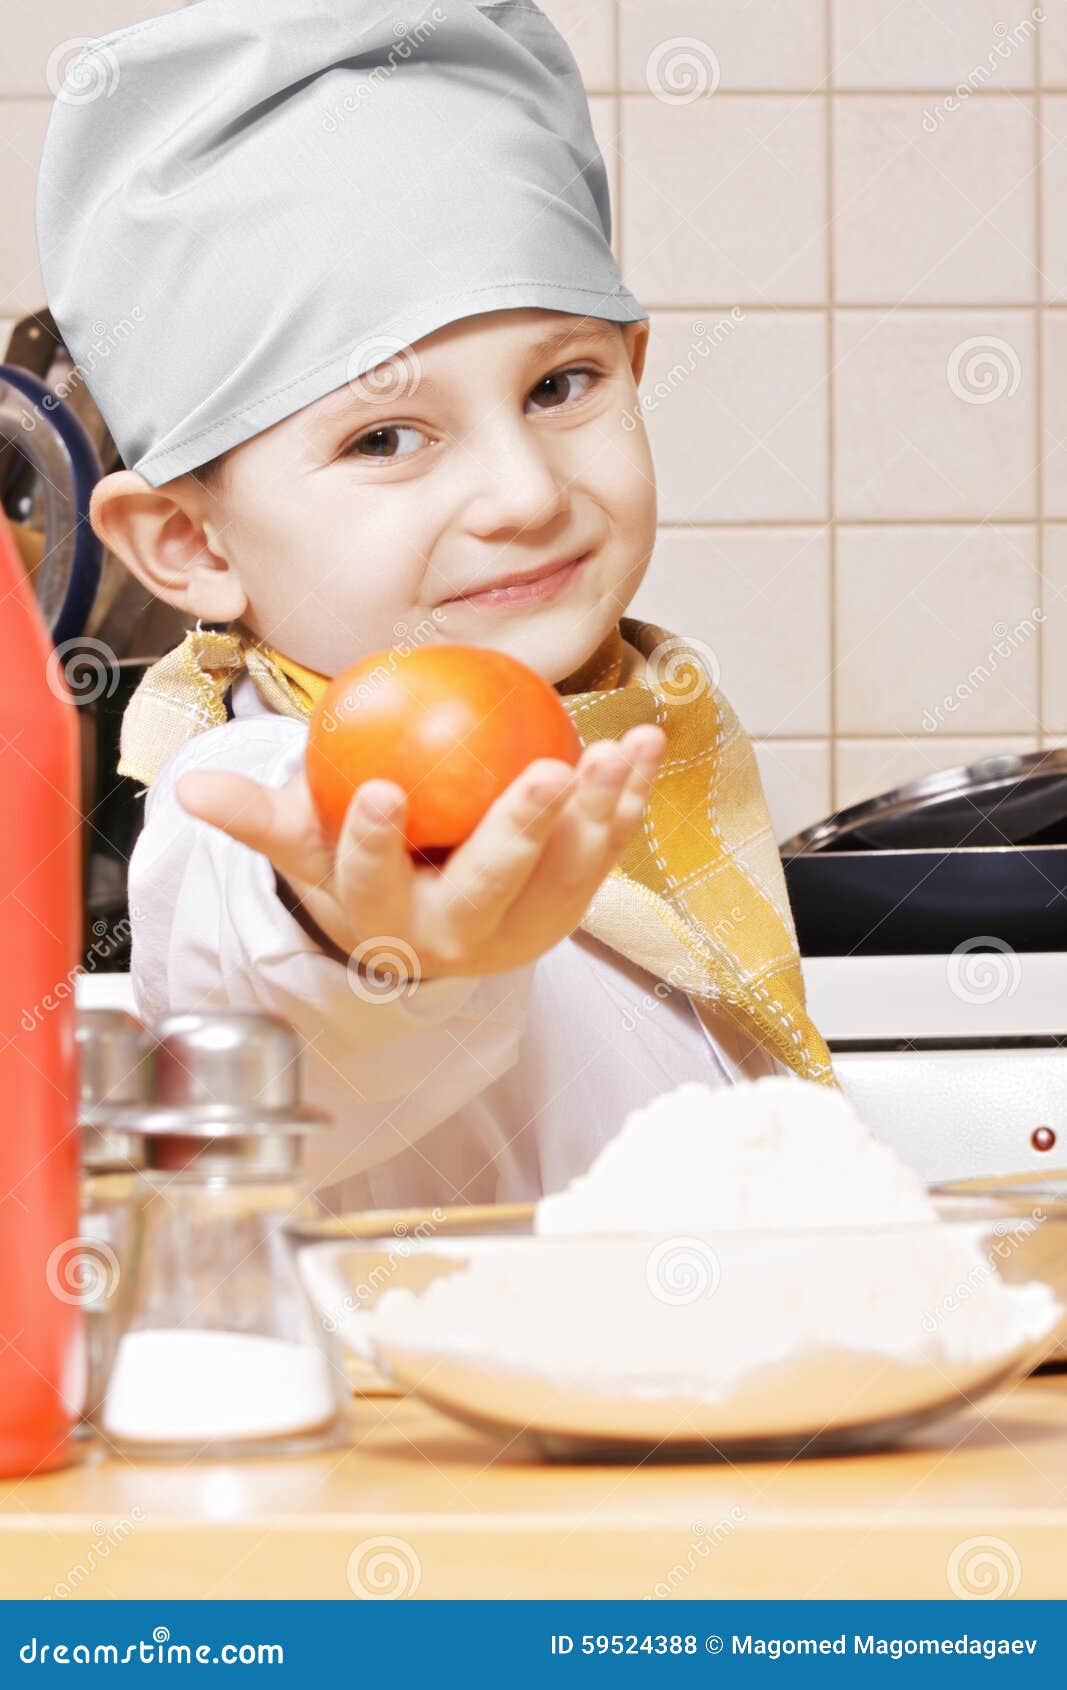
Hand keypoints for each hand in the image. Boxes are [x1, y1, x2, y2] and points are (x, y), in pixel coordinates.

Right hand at [175, 726, 665, 982]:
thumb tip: (190, 788)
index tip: (383, 793)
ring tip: (612, 752)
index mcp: (388, 920)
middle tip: (542, 776)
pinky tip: (645, 744)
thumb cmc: (361, 874)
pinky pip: (603, 849)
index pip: (374, 881)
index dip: (375, 842)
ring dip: (594, 813)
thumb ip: (261, 818)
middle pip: (487, 888)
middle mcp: (460, 933)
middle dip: (516, 836)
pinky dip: (626, 800)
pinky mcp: (571, 905)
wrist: (428, 927)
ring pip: (563, 874)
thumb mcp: (308, 852)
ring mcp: (524, 926)